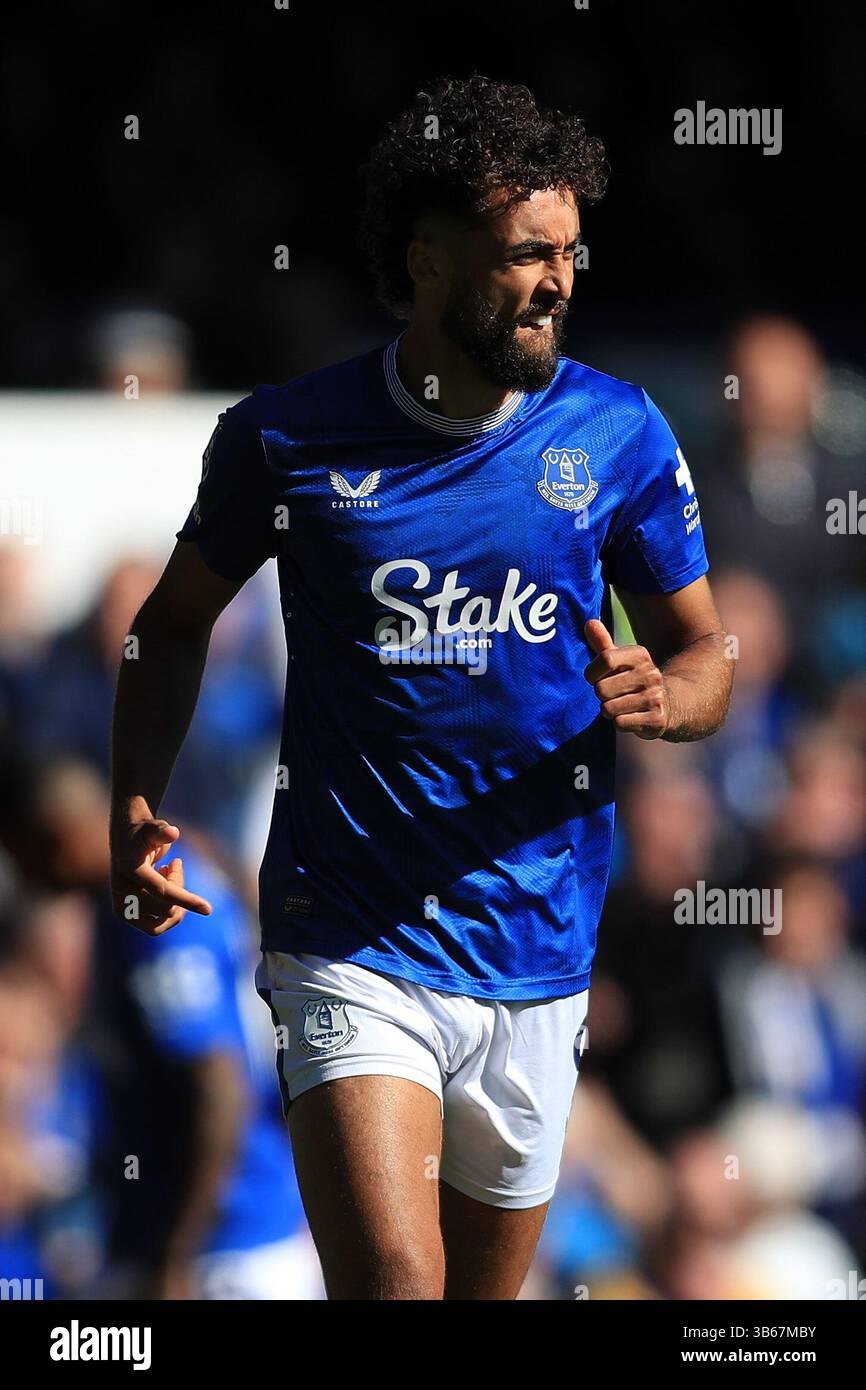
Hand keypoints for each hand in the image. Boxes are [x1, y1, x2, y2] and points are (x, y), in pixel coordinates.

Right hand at [110, 804, 211, 934]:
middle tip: (175, 864)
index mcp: (130, 871)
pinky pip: (155, 926)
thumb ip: (162, 831)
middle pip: (167, 904)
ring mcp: (121, 905)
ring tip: (170, 878)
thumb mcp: (153, 828)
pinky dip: (167, 911)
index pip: (162, 891)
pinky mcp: (125, 914)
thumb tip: (173, 832)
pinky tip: (164, 889)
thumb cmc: (144, 833)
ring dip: (175, 903)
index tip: (208, 909)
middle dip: (179, 887)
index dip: (186, 900)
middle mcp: (122, 891)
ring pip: (163, 918)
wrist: (125, 842)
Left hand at [583, 618, 669, 739]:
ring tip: (622, 705)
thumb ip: (602, 643)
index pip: (605, 659)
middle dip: (601, 695)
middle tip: (614, 694)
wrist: (669, 704)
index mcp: (640, 655)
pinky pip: (620, 723)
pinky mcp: (657, 720)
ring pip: (609, 708)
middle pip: (602, 688)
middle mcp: (650, 674)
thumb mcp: (620, 660)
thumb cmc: (633, 680)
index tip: (596, 677)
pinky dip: (620, 722)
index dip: (592, 672)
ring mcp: (655, 697)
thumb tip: (589, 622)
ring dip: (610, 710)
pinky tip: (631, 716)